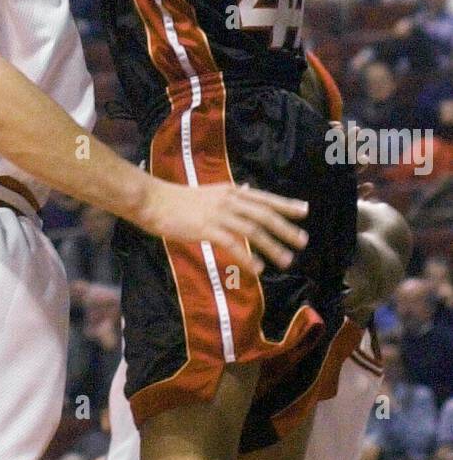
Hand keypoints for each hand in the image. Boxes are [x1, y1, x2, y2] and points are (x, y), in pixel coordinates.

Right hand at [142, 180, 308, 277]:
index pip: (264, 197)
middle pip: (264, 214)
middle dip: (285, 228)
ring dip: (272, 246)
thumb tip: (248, 190)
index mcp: (230, 191)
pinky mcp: (206, 229)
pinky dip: (248, 257)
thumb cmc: (179, 199)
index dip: (285, 204)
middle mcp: (228, 200)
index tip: (304, 211)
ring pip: (252, 230)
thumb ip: (230, 194)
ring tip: (286, 260)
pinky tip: (258, 269)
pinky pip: (232, 244)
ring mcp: (218, 214)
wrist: (154, 201)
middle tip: (302, 241)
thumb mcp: (210, 192)